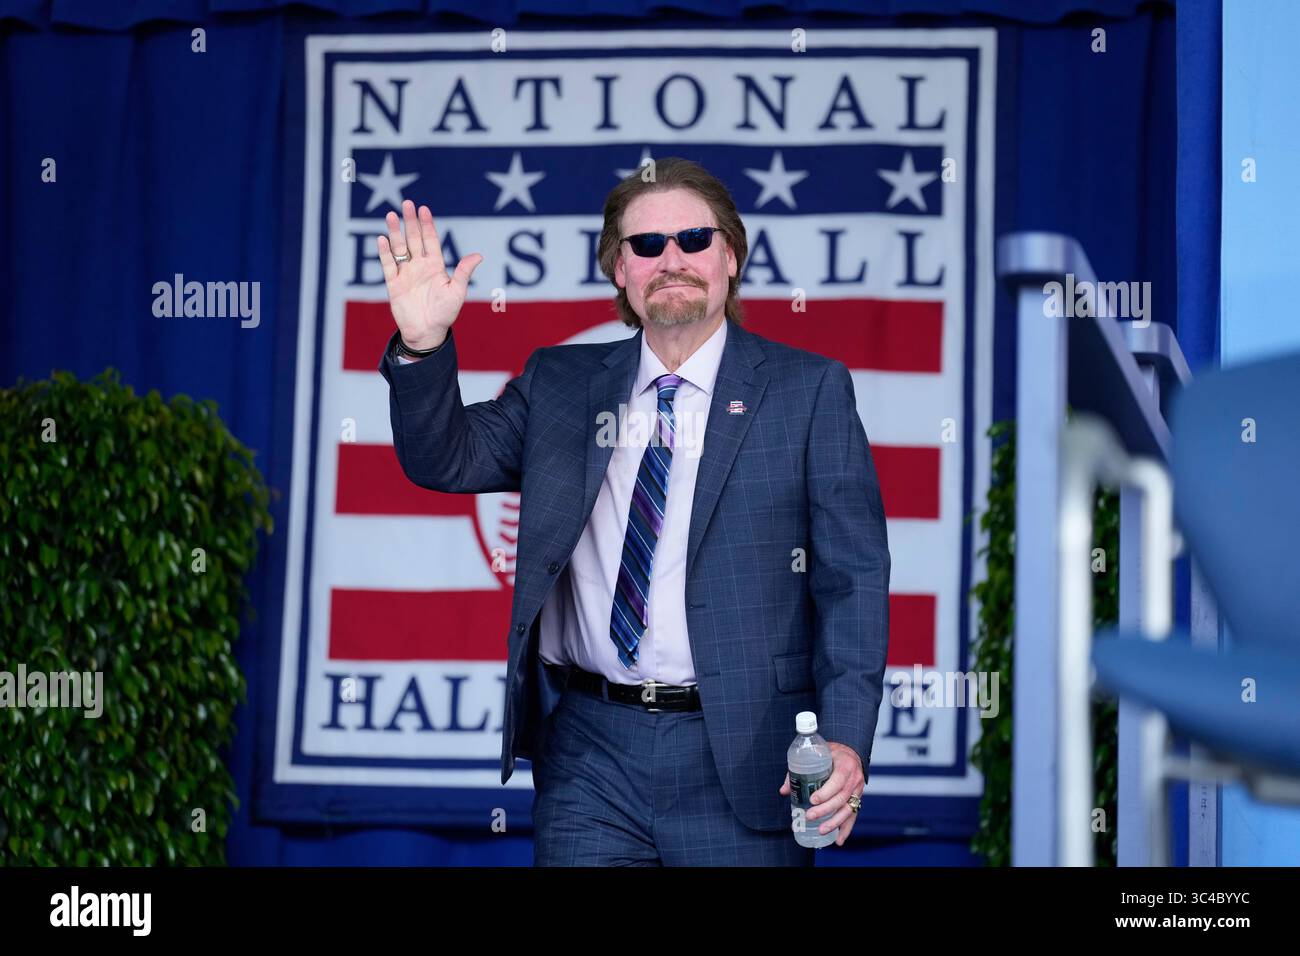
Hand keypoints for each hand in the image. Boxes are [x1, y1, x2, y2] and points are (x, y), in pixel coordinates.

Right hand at [376, 199, 482, 350]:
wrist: (427, 332)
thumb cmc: (445, 313)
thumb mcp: (457, 292)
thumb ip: (463, 272)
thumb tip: (478, 255)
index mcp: (435, 266)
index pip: (431, 240)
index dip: (427, 225)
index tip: (424, 209)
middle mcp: (420, 266)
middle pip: (413, 239)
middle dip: (410, 221)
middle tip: (407, 203)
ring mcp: (406, 274)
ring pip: (399, 249)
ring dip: (395, 232)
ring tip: (390, 215)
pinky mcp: (394, 284)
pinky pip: (388, 266)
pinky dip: (385, 253)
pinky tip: (382, 239)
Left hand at [778, 742, 863, 845]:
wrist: (852, 753)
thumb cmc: (832, 754)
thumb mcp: (818, 755)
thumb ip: (800, 770)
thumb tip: (784, 790)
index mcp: (845, 765)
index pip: (837, 781)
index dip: (826, 792)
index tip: (812, 800)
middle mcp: (854, 779)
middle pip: (841, 798)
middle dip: (825, 809)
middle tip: (810, 816)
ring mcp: (858, 790)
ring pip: (848, 810)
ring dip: (834, 822)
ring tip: (821, 830)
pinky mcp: (858, 799)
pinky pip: (853, 816)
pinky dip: (846, 829)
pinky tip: (838, 840)